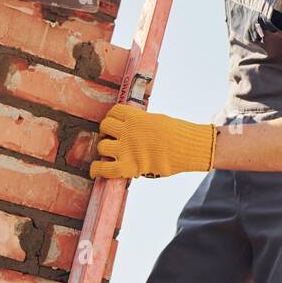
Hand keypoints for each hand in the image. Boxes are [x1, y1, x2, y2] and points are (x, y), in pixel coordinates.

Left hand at [89, 104, 216, 178]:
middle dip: (107, 132)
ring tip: (110, 152)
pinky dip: (97, 169)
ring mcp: (126, 148)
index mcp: (135, 116)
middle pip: (105, 127)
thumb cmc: (177, 133)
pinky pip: (104, 168)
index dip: (113, 117)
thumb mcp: (156, 120)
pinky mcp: (128, 166)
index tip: (115, 123)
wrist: (187, 148)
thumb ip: (140, 124)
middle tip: (113, 138)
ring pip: (102, 146)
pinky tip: (94, 170)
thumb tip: (131, 129)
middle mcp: (127, 130)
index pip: (114, 112)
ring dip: (105, 148)